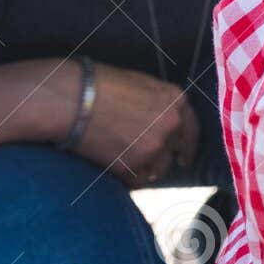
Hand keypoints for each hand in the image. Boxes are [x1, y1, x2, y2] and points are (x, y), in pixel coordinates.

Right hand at [52, 61, 199, 186]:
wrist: (72, 99)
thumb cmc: (100, 84)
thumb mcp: (140, 83)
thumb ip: (158, 102)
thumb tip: (161, 116)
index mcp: (175, 99)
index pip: (191, 128)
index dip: (188, 145)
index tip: (184, 157)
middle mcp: (171, 123)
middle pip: (177, 150)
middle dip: (167, 159)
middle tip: (156, 169)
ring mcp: (154, 146)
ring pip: (158, 169)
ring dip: (146, 170)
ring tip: (128, 165)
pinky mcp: (133, 165)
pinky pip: (136, 180)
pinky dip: (127, 178)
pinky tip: (115, 170)